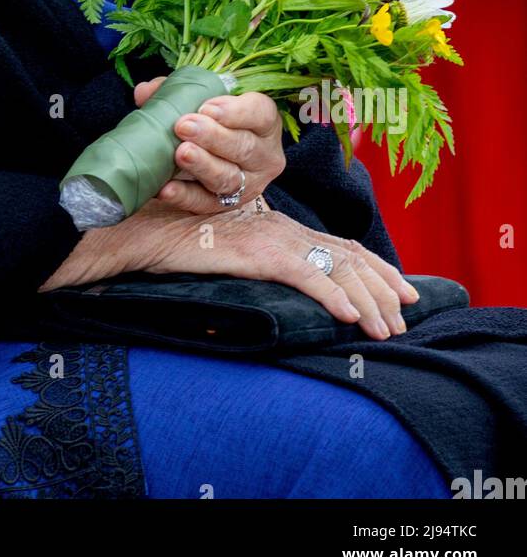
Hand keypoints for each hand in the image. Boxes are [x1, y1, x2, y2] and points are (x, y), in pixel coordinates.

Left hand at [133, 77, 285, 214]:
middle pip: (243, 147)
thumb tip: (145, 92)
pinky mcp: (227, 205)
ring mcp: (249, 183)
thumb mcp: (204, 98)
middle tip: (183, 126)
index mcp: (264, 122)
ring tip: (180, 154)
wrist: (220, 152)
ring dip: (202, 166)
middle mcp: (264, 155)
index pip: (260, 114)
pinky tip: (166, 188)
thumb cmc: (214, 118)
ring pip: (229, 177)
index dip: (235, 112)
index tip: (207, 107)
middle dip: (212, 137)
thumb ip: (178, 91)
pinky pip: (207, 203)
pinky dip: (185, 196)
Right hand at [138, 201, 419, 341]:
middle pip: (350, 256)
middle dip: (385, 288)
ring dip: (369, 302)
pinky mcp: (260, 253)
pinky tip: (350, 318)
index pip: (343, 246)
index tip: (405, 291)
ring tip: (388, 330)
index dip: (378, 268)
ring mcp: (274, 238)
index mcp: (281, 226)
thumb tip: (281, 286)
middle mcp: (285, 228)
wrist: (149, 227)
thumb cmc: (180, 239)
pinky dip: (334, 297)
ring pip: (338, 268)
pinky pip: (308, 276)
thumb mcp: (230, 250)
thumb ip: (259, 260)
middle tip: (407, 317)